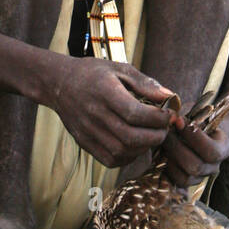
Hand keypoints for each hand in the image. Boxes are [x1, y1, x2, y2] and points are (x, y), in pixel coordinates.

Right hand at [44, 56, 176, 168]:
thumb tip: (169, 97)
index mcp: (105, 92)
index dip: (157, 118)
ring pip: (122, 151)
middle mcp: (94, 114)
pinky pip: (110, 159)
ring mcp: (88, 131)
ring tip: (151, 136)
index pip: (135, 113)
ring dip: (143, 148)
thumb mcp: (119, 69)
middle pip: (131, 137)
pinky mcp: (84, 142)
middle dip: (155, 136)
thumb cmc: (92, 73)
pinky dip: (128, 157)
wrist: (58, 83)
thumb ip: (145, 83)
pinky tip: (134, 145)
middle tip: (164, 129)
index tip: (168, 115)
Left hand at [161, 117, 228, 188]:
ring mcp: (201, 178)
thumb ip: (187, 118)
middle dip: (177, 148)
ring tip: (161, 145)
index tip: (179, 121)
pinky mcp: (186, 184)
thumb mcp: (196, 116)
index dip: (194, 137)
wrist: (198, 134)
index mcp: (223, 149)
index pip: (211, 151)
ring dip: (169, 160)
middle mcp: (214, 167)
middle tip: (165, 133)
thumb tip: (172, 117)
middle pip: (196, 166)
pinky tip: (160, 156)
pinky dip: (165, 171)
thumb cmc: (197, 121)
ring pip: (185, 178)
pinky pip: (175, 184)